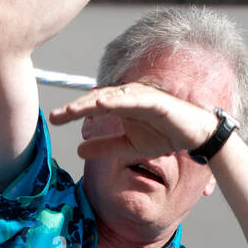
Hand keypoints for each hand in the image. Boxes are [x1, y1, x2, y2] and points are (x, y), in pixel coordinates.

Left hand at [49, 82, 218, 159]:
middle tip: (56, 116)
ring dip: (92, 102)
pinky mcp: (156, 101)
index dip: (73, 112)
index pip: (91, 107)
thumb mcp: (129, 146)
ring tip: (73, 109)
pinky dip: (118, 100)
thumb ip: (105, 146)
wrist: (193, 135)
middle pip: (97, 99)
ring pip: (112, 96)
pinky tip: (102, 103)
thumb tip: (78, 150)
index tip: (54, 120)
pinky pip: (134, 99)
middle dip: (76, 107)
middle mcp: (128, 97)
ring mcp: (141, 96)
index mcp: (120, 105)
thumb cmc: (163, 135)